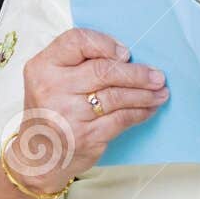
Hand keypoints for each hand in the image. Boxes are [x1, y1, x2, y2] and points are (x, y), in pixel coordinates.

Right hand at [7, 28, 167, 194]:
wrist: (39, 157)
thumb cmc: (52, 111)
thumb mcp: (51, 80)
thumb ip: (78, 63)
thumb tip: (126, 56)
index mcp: (42, 67)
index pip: (76, 41)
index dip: (105, 43)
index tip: (126, 53)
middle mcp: (52, 88)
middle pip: (103, 70)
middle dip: (136, 73)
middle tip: (157, 75)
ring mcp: (68, 114)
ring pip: (117, 96)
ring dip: (145, 93)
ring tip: (160, 91)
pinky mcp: (85, 136)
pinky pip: (121, 119)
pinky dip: (140, 112)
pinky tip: (150, 107)